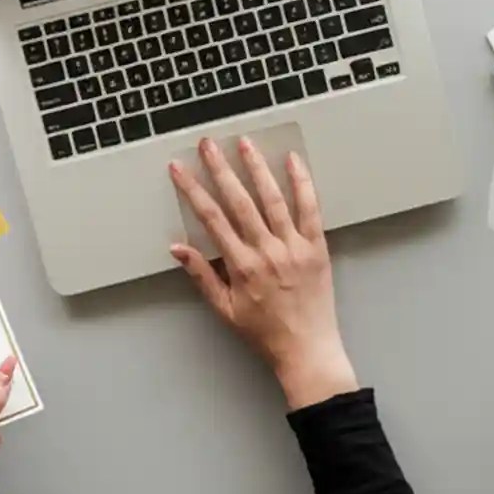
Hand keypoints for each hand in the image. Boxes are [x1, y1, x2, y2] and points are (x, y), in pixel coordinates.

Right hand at [169, 138, 357, 410]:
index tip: (180, 169)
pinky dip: (302, 183)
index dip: (193, 190)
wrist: (307, 349)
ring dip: (256, 168)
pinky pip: (310, 209)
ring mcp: (294, 247)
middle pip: (239, 201)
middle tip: (207, 144)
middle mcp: (267, 252)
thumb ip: (202, 276)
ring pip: (273, 199)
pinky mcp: (317, 247)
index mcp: (242, 266)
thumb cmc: (264, 333)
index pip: (212, 218)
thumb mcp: (225, 310)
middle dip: (220, 169)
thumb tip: (176, 248)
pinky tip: (293, 161)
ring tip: (244, 143)